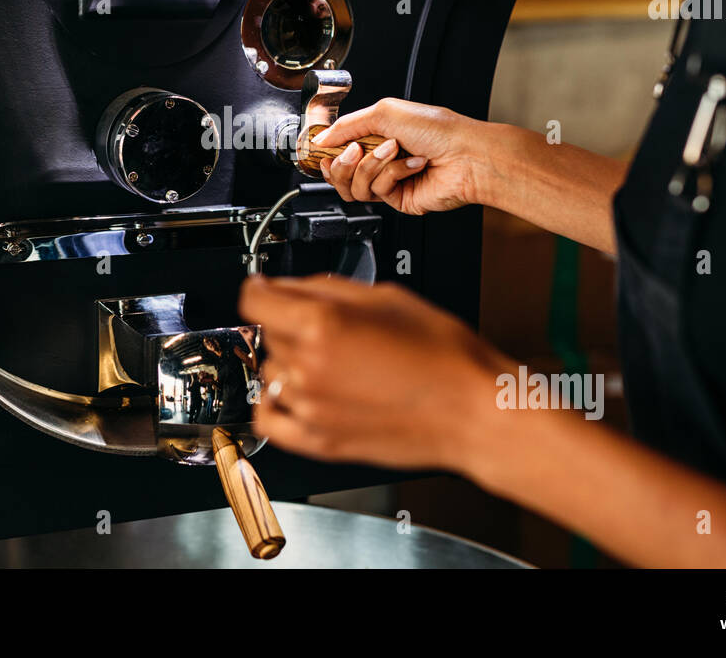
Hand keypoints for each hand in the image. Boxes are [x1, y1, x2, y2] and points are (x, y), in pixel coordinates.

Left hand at [239, 274, 514, 474]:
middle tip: (324, 324)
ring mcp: (310, 408)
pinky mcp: (319, 441)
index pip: (254, 299)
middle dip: (287, 322)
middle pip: (267, 333)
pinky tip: (290, 392)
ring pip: (270, 371)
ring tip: (329, 360)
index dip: (260, 288)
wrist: (471, 410)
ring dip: (289, 360)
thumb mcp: (386, 297)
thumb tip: (290, 285)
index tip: (265, 288)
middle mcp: (308, 367)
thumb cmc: (442, 354)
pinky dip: (271, 402)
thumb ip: (327, 287)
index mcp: (321, 325)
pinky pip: (268, 420)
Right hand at [311, 98, 494, 214]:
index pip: (338, 148)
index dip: (327, 151)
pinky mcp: (398, 199)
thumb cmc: (438, 129)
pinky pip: (378, 191)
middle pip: (340, 173)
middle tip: (356, 150)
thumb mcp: (385, 112)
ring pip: (355, 185)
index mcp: (377, 135)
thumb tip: (322, 138)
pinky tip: (413, 165)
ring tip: (394, 151)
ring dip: (373, 165)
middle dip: (344, 162)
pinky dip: (394, 173)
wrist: (467, 155)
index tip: (322, 148)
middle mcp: (381, 159)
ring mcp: (389, 181)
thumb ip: (348, 125)